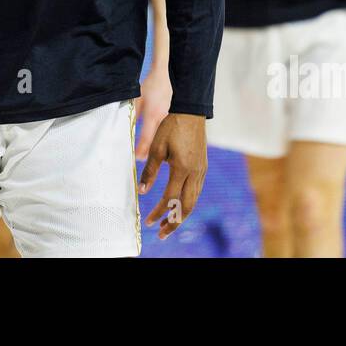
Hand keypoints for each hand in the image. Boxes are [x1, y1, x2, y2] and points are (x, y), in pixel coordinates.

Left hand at [133, 66, 172, 160]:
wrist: (162, 76)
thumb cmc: (148, 86)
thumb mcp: (136, 100)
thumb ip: (131, 114)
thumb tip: (125, 128)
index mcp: (152, 115)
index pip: (146, 138)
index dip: (141, 150)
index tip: (136, 158)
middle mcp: (162, 119)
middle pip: (157, 142)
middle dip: (149, 152)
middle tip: (139, 159)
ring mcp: (168, 119)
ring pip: (163, 138)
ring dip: (156, 147)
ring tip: (146, 154)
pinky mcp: (171, 117)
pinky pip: (167, 132)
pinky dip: (162, 139)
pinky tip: (157, 143)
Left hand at [138, 112, 206, 238]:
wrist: (191, 112)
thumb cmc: (171, 127)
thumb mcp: (157, 147)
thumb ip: (150, 171)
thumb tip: (142, 192)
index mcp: (182, 169)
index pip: (169, 199)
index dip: (158, 212)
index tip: (149, 222)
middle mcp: (195, 173)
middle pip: (186, 207)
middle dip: (174, 223)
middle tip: (162, 233)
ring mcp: (202, 171)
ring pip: (194, 201)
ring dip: (182, 215)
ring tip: (169, 223)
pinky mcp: (203, 167)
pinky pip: (197, 191)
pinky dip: (188, 202)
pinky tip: (179, 204)